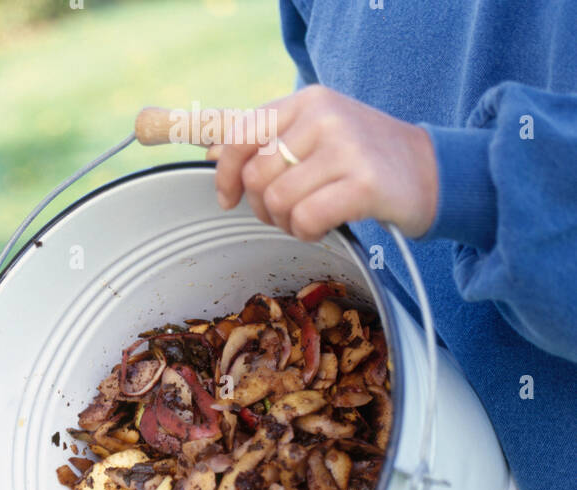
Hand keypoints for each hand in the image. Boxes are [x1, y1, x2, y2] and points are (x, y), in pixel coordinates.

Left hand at [207, 85, 438, 240]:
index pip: (242, 135)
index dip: (226, 174)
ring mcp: (345, 147)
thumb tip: (215, 154)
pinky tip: (324, 227)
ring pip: (278, 202)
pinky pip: (305, 220)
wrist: (429, 170)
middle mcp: (324, 117)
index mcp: (308, 101)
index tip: (228, 197)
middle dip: (262, 207)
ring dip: (287, 223)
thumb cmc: (363, 159)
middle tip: (288, 212)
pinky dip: (307, 233)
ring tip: (311, 217)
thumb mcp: (317, 135)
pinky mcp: (363, 183)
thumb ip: (271, 142)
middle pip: (256, 178)